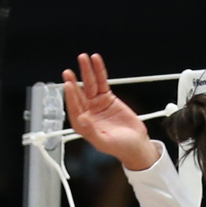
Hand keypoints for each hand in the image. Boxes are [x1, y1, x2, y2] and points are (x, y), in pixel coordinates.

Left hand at [62, 53, 160, 170]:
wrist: (137, 144)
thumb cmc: (120, 147)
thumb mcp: (104, 142)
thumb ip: (91, 131)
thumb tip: (81, 119)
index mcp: (82, 124)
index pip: (74, 107)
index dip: (71, 96)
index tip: (68, 84)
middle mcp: (87, 112)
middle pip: (79, 93)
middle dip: (74, 81)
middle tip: (69, 71)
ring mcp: (97, 104)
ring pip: (90, 84)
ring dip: (87, 71)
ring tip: (84, 58)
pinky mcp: (107, 98)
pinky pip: (102, 82)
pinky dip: (99, 72)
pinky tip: (96, 62)